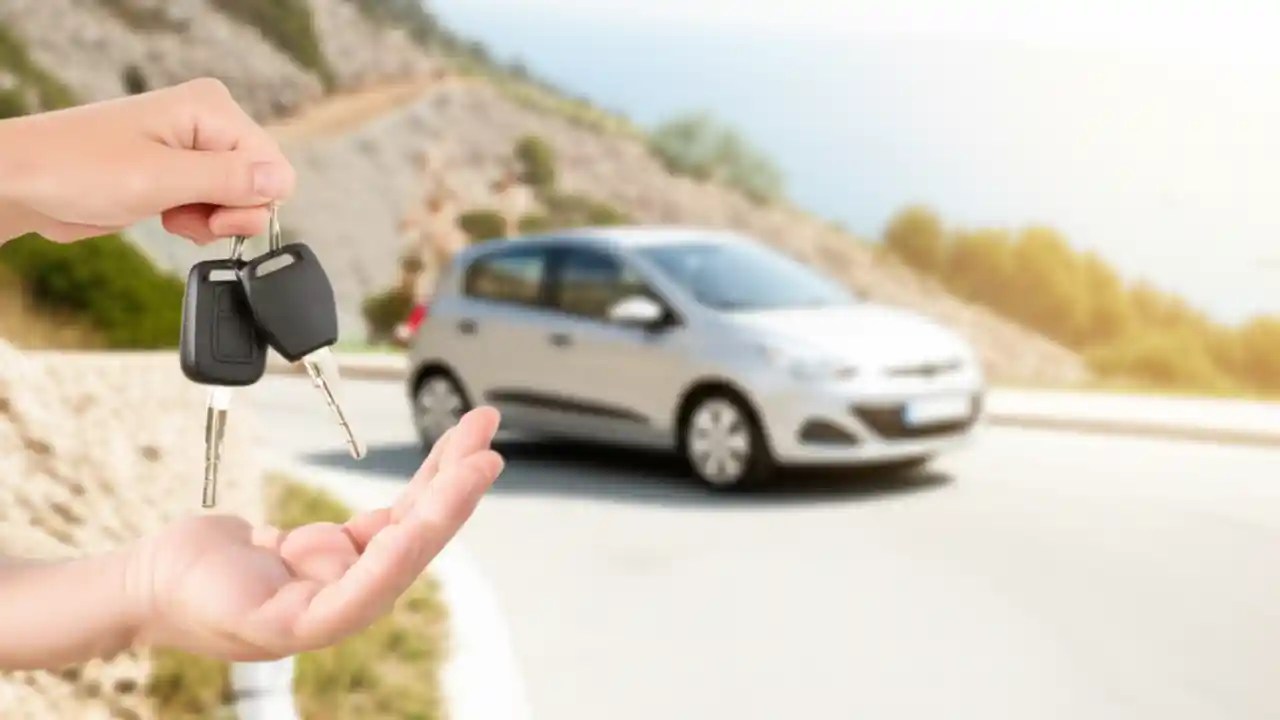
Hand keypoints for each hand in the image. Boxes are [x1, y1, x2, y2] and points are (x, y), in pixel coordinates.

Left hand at [0, 78, 294, 244]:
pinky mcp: (180, 172)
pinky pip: (216, 205)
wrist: (22, 183)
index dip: (253, 202)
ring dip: (212, 220)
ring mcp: (194, 148)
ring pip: (240, 199)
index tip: (213, 216)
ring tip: (171, 215)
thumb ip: (228, 180)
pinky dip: (198, 221)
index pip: (274, 165)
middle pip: (260, 183)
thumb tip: (283, 180)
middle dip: (231, 213)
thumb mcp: (160, 179)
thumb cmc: (74, 169)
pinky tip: (168, 216)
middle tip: (187, 216)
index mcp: (210, 107)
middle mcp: (207, 123)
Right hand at [130, 408, 501, 659]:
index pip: (381, 580)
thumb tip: (338, 584)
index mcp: (323, 620)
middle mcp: (349, 594)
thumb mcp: (234, 608)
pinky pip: (394, 507)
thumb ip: (282, 608)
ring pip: (412, 516)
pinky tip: (450, 454)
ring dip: (447, 474)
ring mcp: (349, 566)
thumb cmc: (186, 598)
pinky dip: (423, 479)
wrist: (158, 584)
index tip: (442, 501)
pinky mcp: (342, 543)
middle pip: (412, 541)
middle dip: (451, 494)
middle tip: (485, 452)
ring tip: (478, 431)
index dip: (414, 542)